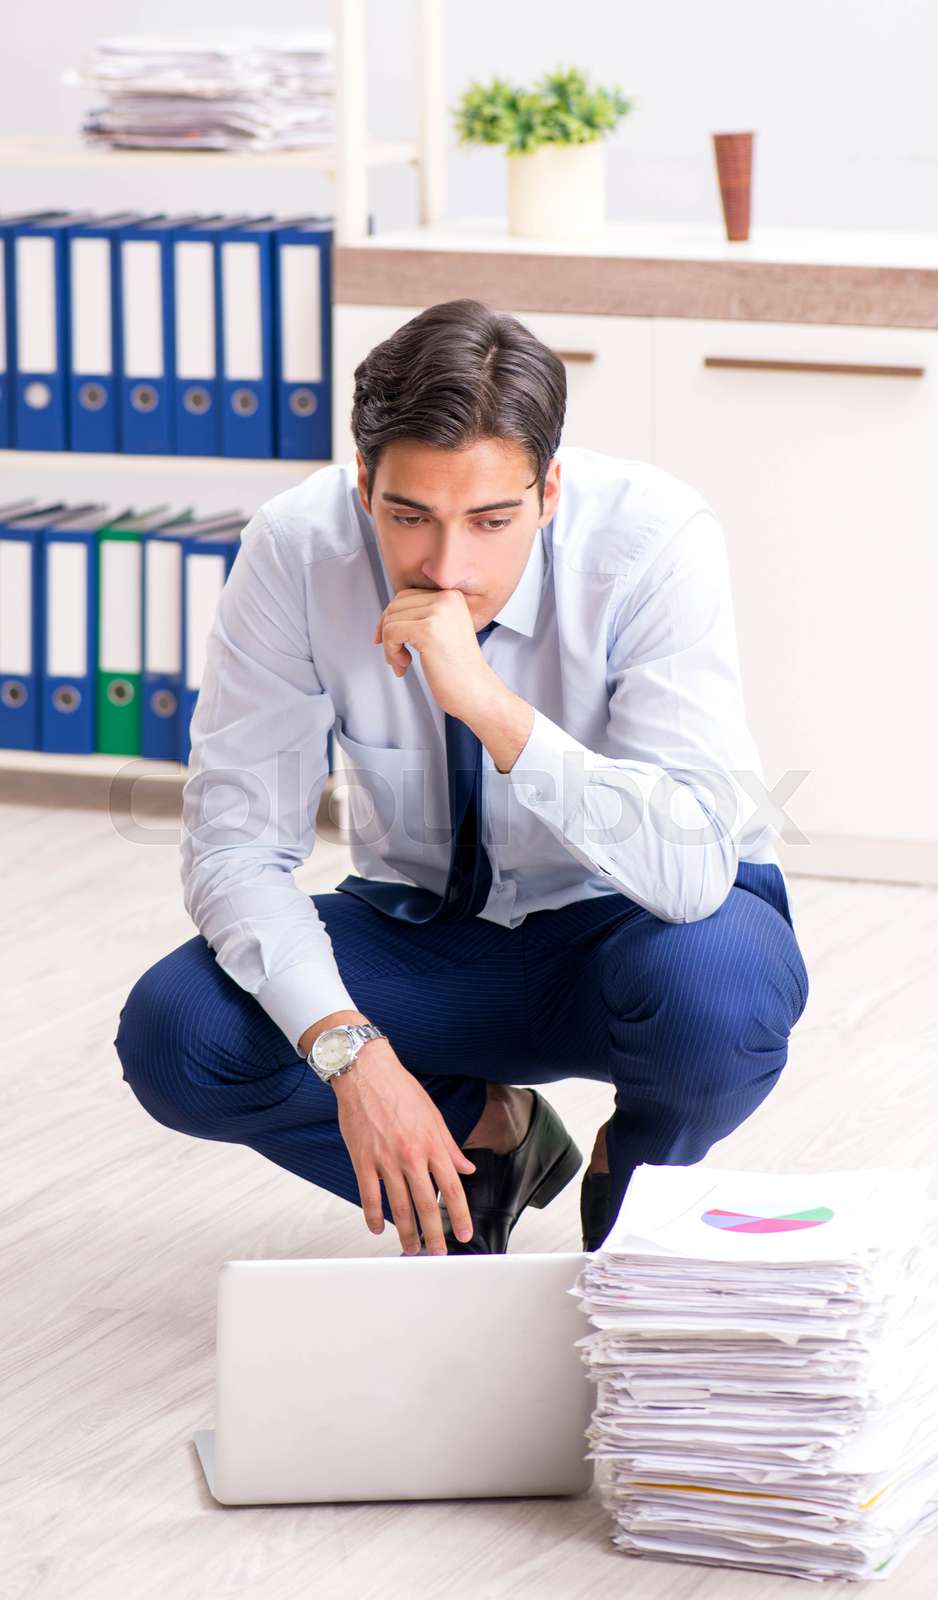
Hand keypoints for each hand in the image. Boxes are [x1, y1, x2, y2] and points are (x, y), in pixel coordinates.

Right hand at [332, 1037, 477, 1253]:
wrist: (366, 1072)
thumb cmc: (400, 1090)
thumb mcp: (434, 1116)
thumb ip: (450, 1146)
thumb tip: (466, 1170)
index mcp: (432, 1144)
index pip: (452, 1188)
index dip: (459, 1215)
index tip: (463, 1234)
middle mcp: (411, 1155)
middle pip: (426, 1204)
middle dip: (434, 1234)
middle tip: (437, 1254)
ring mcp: (385, 1159)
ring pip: (398, 1206)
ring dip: (405, 1232)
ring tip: (410, 1249)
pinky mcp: (362, 1159)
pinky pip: (368, 1195)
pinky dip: (372, 1216)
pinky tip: (376, 1229)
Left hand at [372, 588, 494, 720]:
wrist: (475, 692)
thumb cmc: (456, 670)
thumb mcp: (440, 633)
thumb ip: (418, 618)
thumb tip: (384, 617)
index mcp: (451, 596)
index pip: (405, 597)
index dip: (391, 621)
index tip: (392, 644)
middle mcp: (447, 598)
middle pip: (395, 606)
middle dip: (388, 633)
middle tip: (397, 658)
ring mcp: (438, 613)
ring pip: (390, 620)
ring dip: (389, 646)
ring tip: (403, 664)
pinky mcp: (428, 630)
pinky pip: (391, 632)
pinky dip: (391, 651)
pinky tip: (405, 665)